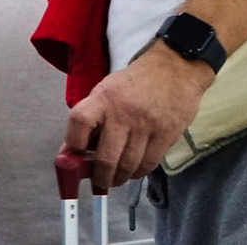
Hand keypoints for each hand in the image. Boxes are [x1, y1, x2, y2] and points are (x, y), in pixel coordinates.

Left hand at [63, 43, 214, 188]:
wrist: (178, 67)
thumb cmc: (138, 82)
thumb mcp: (108, 91)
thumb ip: (88, 121)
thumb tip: (69, 154)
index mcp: (104, 98)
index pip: (79, 123)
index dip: (73, 145)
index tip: (76, 156)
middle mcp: (124, 112)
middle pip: (105, 158)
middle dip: (100, 177)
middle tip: (100, 180)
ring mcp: (147, 125)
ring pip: (127, 166)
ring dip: (119, 178)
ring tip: (118, 177)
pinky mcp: (167, 133)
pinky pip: (149, 163)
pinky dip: (139, 172)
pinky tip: (136, 169)